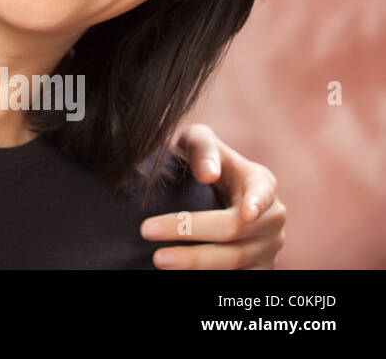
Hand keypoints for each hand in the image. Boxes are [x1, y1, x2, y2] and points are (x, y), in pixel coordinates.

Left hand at [139, 123, 285, 268]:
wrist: (205, 188)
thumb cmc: (200, 159)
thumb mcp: (197, 140)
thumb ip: (202, 147)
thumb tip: (207, 174)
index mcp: (261, 182)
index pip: (263, 191)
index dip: (257, 202)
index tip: (246, 213)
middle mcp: (271, 218)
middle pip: (235, 229)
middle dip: (191, 231)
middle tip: (148, 230)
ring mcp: (266, 247)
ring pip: (234, 260)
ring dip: (195, 262)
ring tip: (158, 258)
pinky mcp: (255, 268)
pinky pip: (235, 278)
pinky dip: (207, 275)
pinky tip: (179, 273)